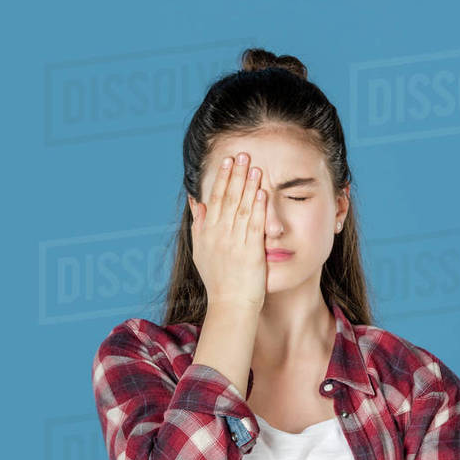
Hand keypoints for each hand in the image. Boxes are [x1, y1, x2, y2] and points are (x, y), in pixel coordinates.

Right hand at [187, 152, 268, 311]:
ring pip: (241, 208)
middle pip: (228, 199)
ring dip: (248, 186)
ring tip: (255, 167)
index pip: (215, 199)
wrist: (230, 305)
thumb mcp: (201, 252)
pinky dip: (258, 208)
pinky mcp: (250, 252)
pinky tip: (263, 192)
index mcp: (207, 233)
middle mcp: (219, 235)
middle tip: (242, 154)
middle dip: (236, 175)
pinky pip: (254, 226)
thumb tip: (196, 201)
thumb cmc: (218, 281)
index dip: (222, 179)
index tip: (228, 161)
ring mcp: (234, 243)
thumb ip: (198, 225)